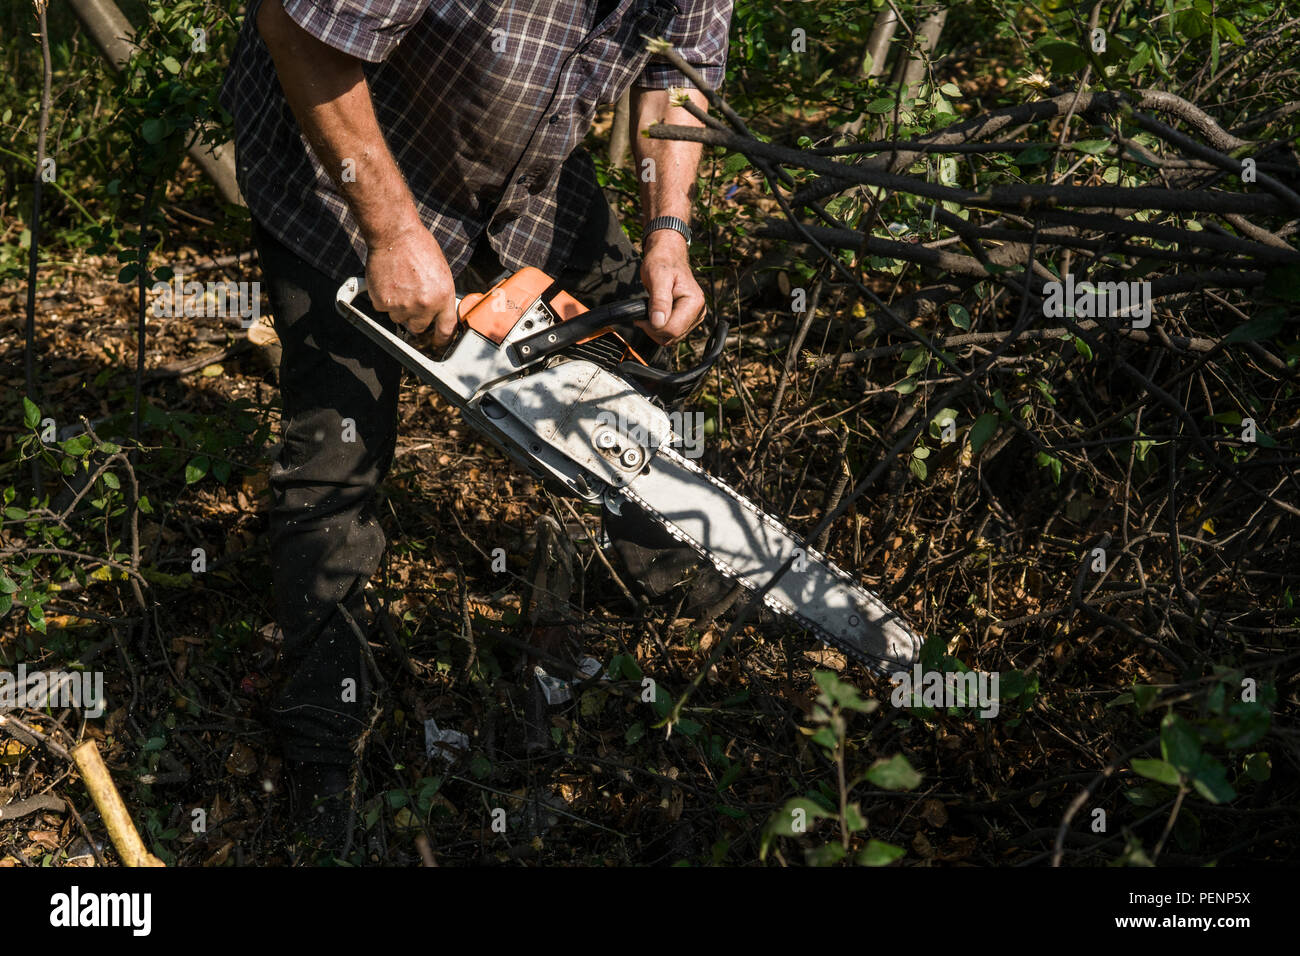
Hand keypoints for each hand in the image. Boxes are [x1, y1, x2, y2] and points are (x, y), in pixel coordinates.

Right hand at [365, 221, 458, 345]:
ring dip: (398, 308)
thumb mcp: (441, 272)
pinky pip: (383, 309)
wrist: (394, 235)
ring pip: (399, 319)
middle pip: (418, 328)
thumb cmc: (419, 247)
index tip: (438, 343)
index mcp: (443, 297)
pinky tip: (388, 282)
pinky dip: (384, 299)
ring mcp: (402, 305)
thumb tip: (438, 312)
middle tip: (411, 301)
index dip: (441, 340)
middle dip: (415, 319)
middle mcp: (424, 305)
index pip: (446, 330)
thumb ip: (440, 295)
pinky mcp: (383, 302)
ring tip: (399, 285)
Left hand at [639, 230, 705, 345]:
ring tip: (649, 311)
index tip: (640, 317)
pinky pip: (672, 333)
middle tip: (643, 313)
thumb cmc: (662, 261)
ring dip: (656, 329)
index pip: (672, 330)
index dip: (653, 327)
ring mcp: (694, 316)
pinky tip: (655, 314)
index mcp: (694, 302)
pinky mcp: (688, 319)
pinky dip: (660, 327)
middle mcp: (698, 311)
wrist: (667, 255)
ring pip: (671, 338)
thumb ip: (659, 300)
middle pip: (672, 336)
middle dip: (654, 329)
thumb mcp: (657, 277)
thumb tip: (658, 322)